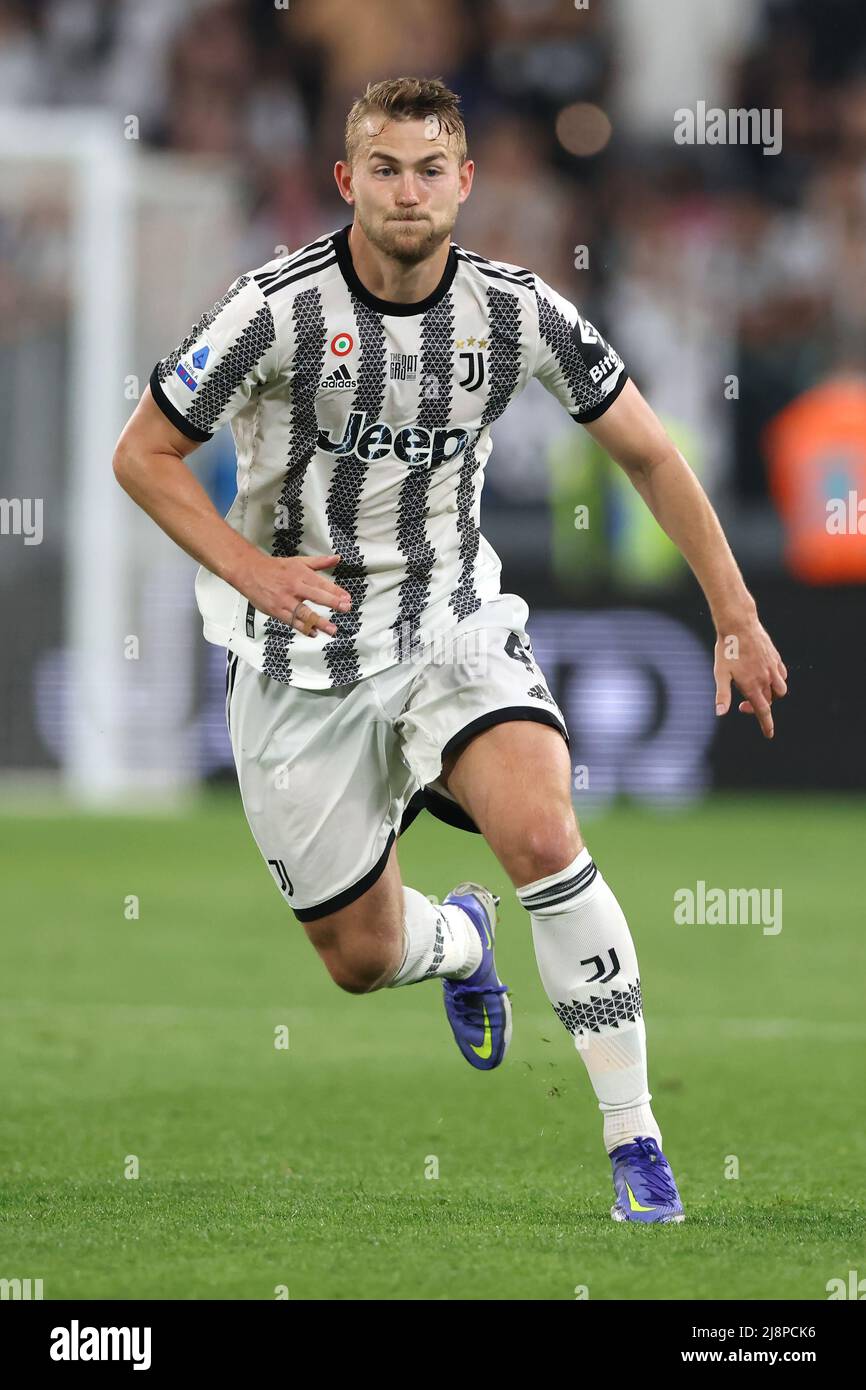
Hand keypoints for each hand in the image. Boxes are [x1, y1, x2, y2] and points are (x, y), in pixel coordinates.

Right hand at [237, 552, 350, 637]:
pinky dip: (303, 628)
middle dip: (332, 603)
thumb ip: (319, 562)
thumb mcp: (298, 561)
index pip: (322, 583)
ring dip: (319, 621)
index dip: (336, 591)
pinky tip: (313, 632)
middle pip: (316, 595)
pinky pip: (292, 621)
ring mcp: (285, 600)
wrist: (249, 571)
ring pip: (304, 612)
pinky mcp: (276, 611)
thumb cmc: (276, 568)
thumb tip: (336, 558)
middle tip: (345, 608)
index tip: (347, 598)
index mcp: (301, 574)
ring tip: (332, 629)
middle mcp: (294, 587)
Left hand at [713, 616, 787, 738]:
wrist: (739, 624)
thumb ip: (722, 695)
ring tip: (758, 691)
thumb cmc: (726, 650)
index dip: (766, 725)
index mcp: (753, 685)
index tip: (769, 734)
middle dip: (758, 707)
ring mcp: (773, 668)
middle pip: (769, 701)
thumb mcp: (720, 674)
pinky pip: (782, 675)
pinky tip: (768, 678)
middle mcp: (766, 678)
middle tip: (742, 704)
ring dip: (772, 695)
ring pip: (780, 689)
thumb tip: (720, 714)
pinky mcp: (775, 658)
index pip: (763, 711)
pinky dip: (778, 681)